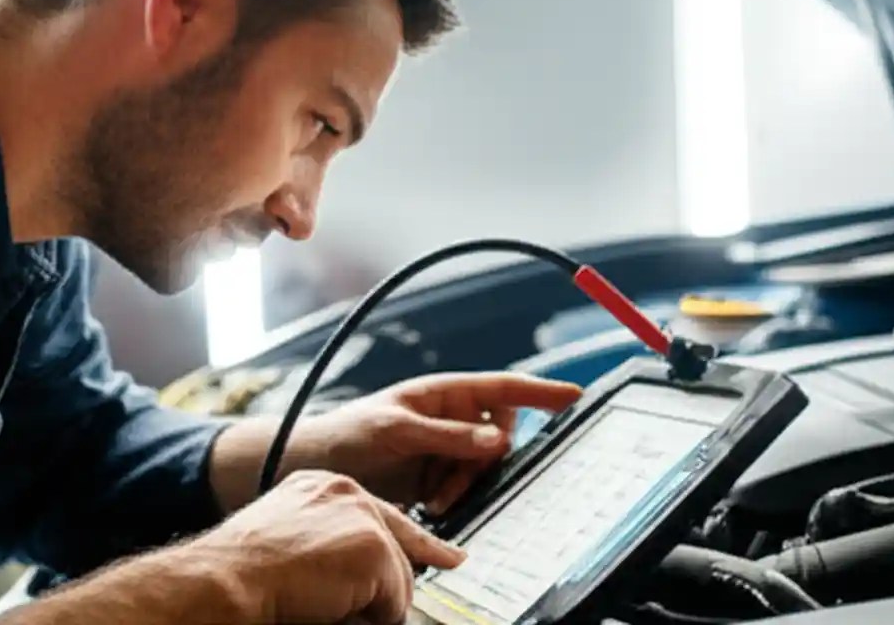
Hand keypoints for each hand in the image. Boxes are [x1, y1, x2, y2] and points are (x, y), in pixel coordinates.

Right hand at [194, 469, 465, 623]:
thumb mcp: (284, 541)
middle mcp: (348, 491)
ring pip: (399, 581)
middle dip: (391, 587)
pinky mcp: (374, 550)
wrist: (223, 580)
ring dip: (369, 607)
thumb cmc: (237, 572)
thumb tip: (360, 577)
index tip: (450, 556)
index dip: (419, 542)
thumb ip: (325, 543)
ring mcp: (363, 517)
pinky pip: (394, 605)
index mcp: (323, 486)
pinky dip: (368, 620)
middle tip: (360, 606)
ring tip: (321, 605)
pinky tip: (330, 610)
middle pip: (399, 548)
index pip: (384, 513)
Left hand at [297, 372, 580, 512]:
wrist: (318, 467)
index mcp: (445, 393)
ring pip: (486, 468)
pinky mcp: (440, 478)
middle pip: (501, 437)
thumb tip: (498, 440)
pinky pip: (469, 489)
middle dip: (485, 461)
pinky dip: (456, 499)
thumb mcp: (396, 431)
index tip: (575, 395)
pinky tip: (430, 505)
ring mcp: (447, 449)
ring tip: (433, 499)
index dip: (541, 391)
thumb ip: (447, 436)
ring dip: (465, 486)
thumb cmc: (350, 434)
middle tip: (455, 481)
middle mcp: (452, 419)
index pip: (504, 388)